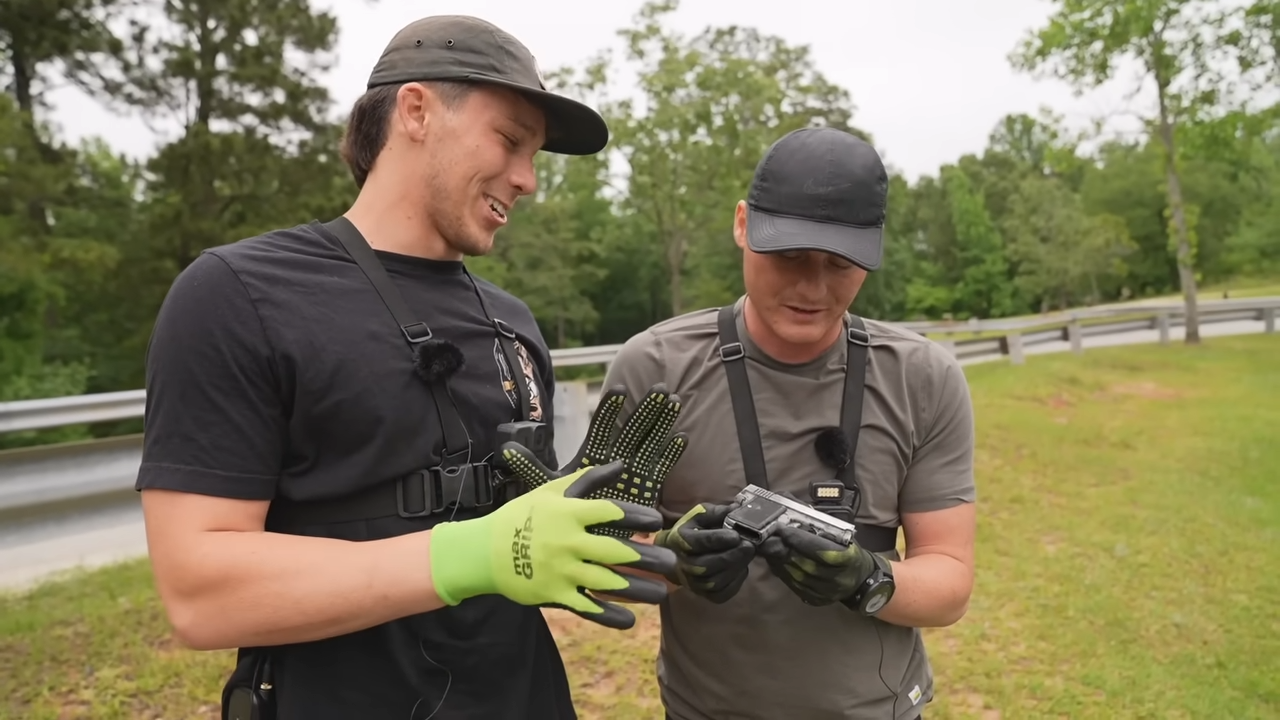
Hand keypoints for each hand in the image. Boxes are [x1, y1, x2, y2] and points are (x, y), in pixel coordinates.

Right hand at [429, 446, 678, 629]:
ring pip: (607, 582)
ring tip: (662, 594)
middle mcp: (567, 541)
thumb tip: (621, 464)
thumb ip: (587, 479)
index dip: (637, 516)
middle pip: (616, 550)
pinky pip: (587, 607)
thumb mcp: (551, 491)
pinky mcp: (554, 594)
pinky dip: (609, 615)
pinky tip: (630, 620)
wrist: (483, 551)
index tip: (657, 521)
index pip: (611, 512)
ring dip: (638, 589)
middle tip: (672, 564)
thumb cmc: (521, 516)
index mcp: (568, 513)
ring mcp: (561, 571)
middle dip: (648, 558)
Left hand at [505, 383, 688, 536]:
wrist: (585, 538)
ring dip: (662, 423)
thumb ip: (532, 466)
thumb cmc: (567, 509)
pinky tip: (681, 439)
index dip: (610, 411)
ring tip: (673, 401)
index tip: (618, 391)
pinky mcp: (647, 488)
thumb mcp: (548, 486)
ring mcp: (634, 472)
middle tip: (659, 388)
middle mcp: (616, 459)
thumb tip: (506, 448)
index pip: (601, 428)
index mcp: (592, 456)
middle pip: (632, 429)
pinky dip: (671, 454)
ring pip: (650, 442)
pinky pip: (662, 469)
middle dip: (645, 409)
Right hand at [653, 503, 755, 603]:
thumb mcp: (702, 515)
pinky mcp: (703, 594)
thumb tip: (737, 508)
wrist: (680, 553)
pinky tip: (742, 569)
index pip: (697, 542)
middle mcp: (682, 564)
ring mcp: (692, 582)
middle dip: (730, 556)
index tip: (736, 535)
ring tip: (748, 555)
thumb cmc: (694, 530)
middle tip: (749, 546)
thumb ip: (718, 512)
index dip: (717, 539)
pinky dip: (735, 583)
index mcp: (679, 540)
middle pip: (706, 565)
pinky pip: (721, 594)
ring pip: (714, 581)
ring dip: (735, 568)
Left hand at [758, 524, 875, 606]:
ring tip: (767, 547)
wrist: (860, 581)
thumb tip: (794, 514)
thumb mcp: (842, 537)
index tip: (782, 529)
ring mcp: (825, 593)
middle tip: (767, 537)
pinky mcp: (815, 600)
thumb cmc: (848, 552)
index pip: (820, 550)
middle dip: (782, 549)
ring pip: (795, 576)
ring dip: (778, 560)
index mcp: (848, 559)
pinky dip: (781, 571)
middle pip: (804, 564)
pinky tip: (774, 560)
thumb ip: (821, 528)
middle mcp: (837, 579)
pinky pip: (793, 585)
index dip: (799, 540)